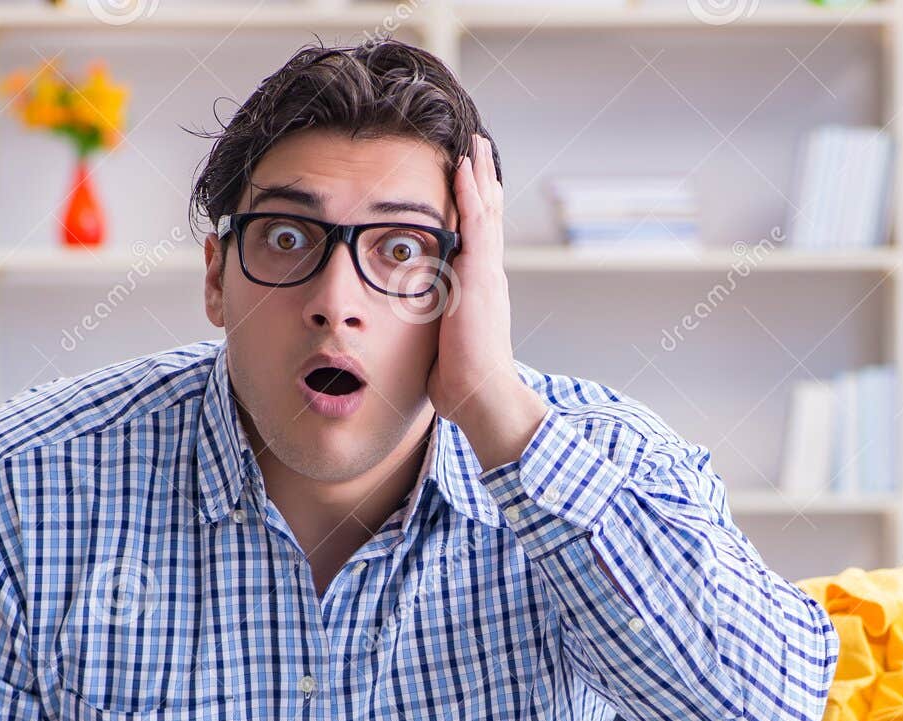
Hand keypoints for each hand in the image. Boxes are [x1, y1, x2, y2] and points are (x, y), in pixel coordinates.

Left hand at [427, 131, 547, 469]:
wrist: (481, 395)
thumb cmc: (460, 381)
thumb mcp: (442, 344)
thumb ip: (434, 326)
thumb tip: (415, 332)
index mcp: (480, 290)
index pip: (477, 240)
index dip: (475, 209)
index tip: (470, 183)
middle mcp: (488, 276)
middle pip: (487, 216)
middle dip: (482, 181)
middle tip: (478, 148)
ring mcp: (487, 273)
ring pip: (485, 211)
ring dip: (478, 175)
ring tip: (475, 144)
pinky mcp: (480, 275)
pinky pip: (475, 223)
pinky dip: (469, 192)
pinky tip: (463, 166)